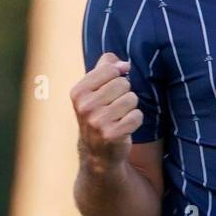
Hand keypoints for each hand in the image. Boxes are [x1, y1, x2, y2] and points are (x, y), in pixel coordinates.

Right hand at [70, 52, 140, 166]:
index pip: (110, 69)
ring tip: (119, 117)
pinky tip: (125, 126)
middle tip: (115, 107)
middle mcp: (85, 106)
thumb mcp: (95, 89)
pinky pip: (137, 116)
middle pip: (123, 84)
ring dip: (131, 108)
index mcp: (78, 92)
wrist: (98, 151)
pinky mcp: (112, 134)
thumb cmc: (99, 114)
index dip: (117, 77)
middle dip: (124, 94)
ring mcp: (97, 122)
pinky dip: (135, 120)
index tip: (110, 90)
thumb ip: (106, 67)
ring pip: (132, 99)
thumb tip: (124, 64)